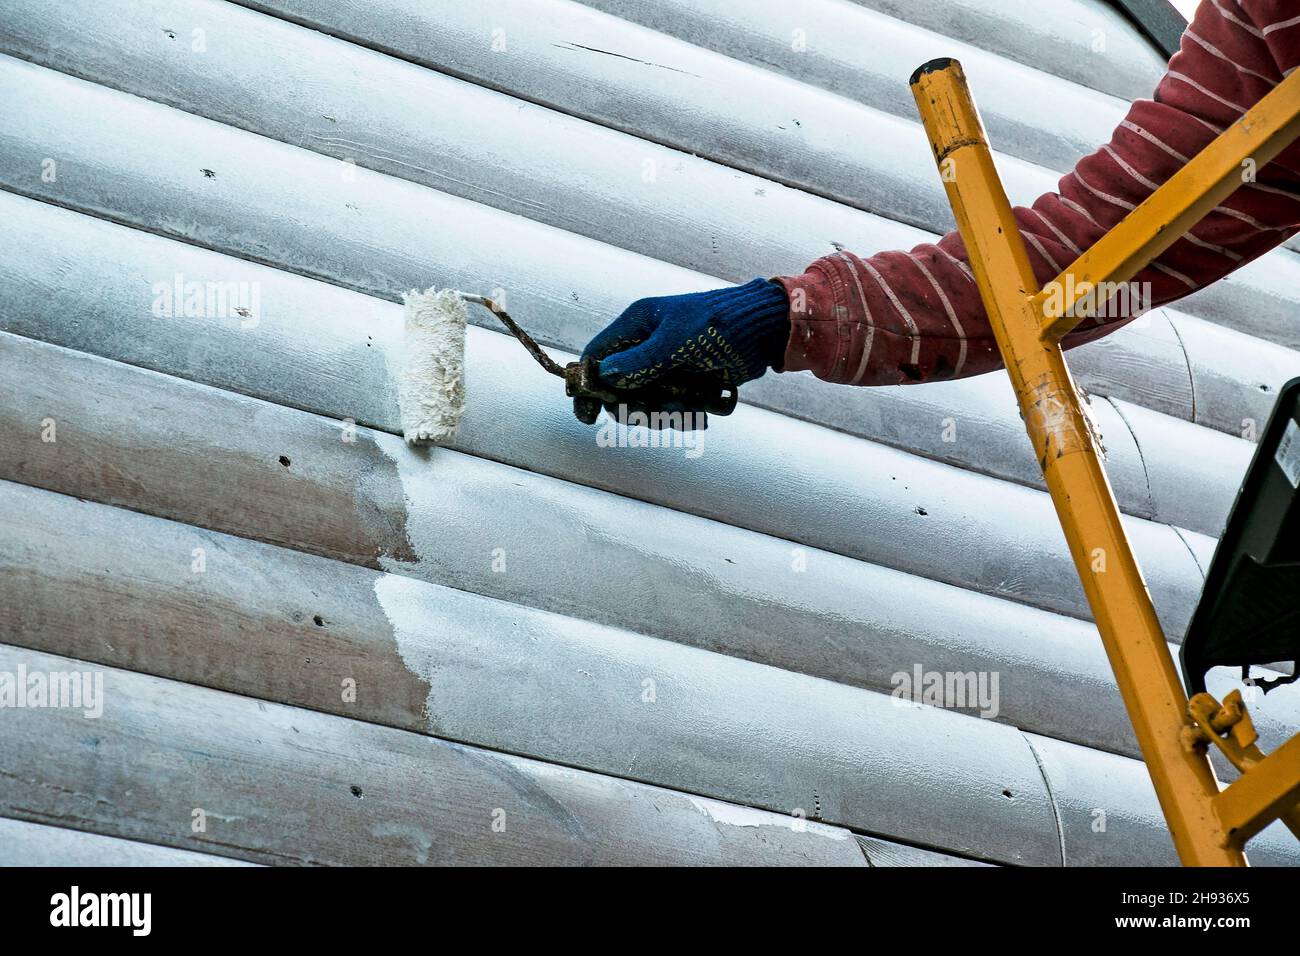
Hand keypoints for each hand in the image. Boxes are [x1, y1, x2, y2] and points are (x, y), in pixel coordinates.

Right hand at [573, 278, 789, 423]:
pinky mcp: (687, 383)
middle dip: (636, 407)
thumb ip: (639, 361)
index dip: (588, 386)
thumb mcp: (675, 341)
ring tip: (690, 407)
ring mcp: (667, 367)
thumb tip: (603, 376)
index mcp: (637, 326)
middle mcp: (647, 347)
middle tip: (654, 413)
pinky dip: (688, 414)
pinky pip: (675, 409)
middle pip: (621, 390)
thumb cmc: (718, 324)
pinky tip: (705, 408)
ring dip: (667, 413)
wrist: (764, 329)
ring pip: (649, 405)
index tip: (587, 416)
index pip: (597, 357)